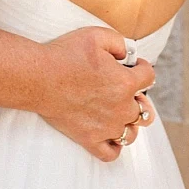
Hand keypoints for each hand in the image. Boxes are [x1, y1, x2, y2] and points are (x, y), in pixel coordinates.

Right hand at [33, 27, 155, 161]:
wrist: (39, 78)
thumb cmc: (65, 54)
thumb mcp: (95, 35)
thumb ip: (120, 42)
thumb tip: (130, 54)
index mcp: (125, 82)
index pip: (149, 77)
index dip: (143, 68)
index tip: (133, 65)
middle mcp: (121, 108)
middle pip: (144, 109)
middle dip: (137, 97)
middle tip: (122, 89)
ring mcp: (107, 127)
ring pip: (131, 133)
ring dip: (129, 123)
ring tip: (117, 113)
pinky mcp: (90, 139)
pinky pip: (112, 153)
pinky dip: (114, 146)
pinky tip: (109, 135)